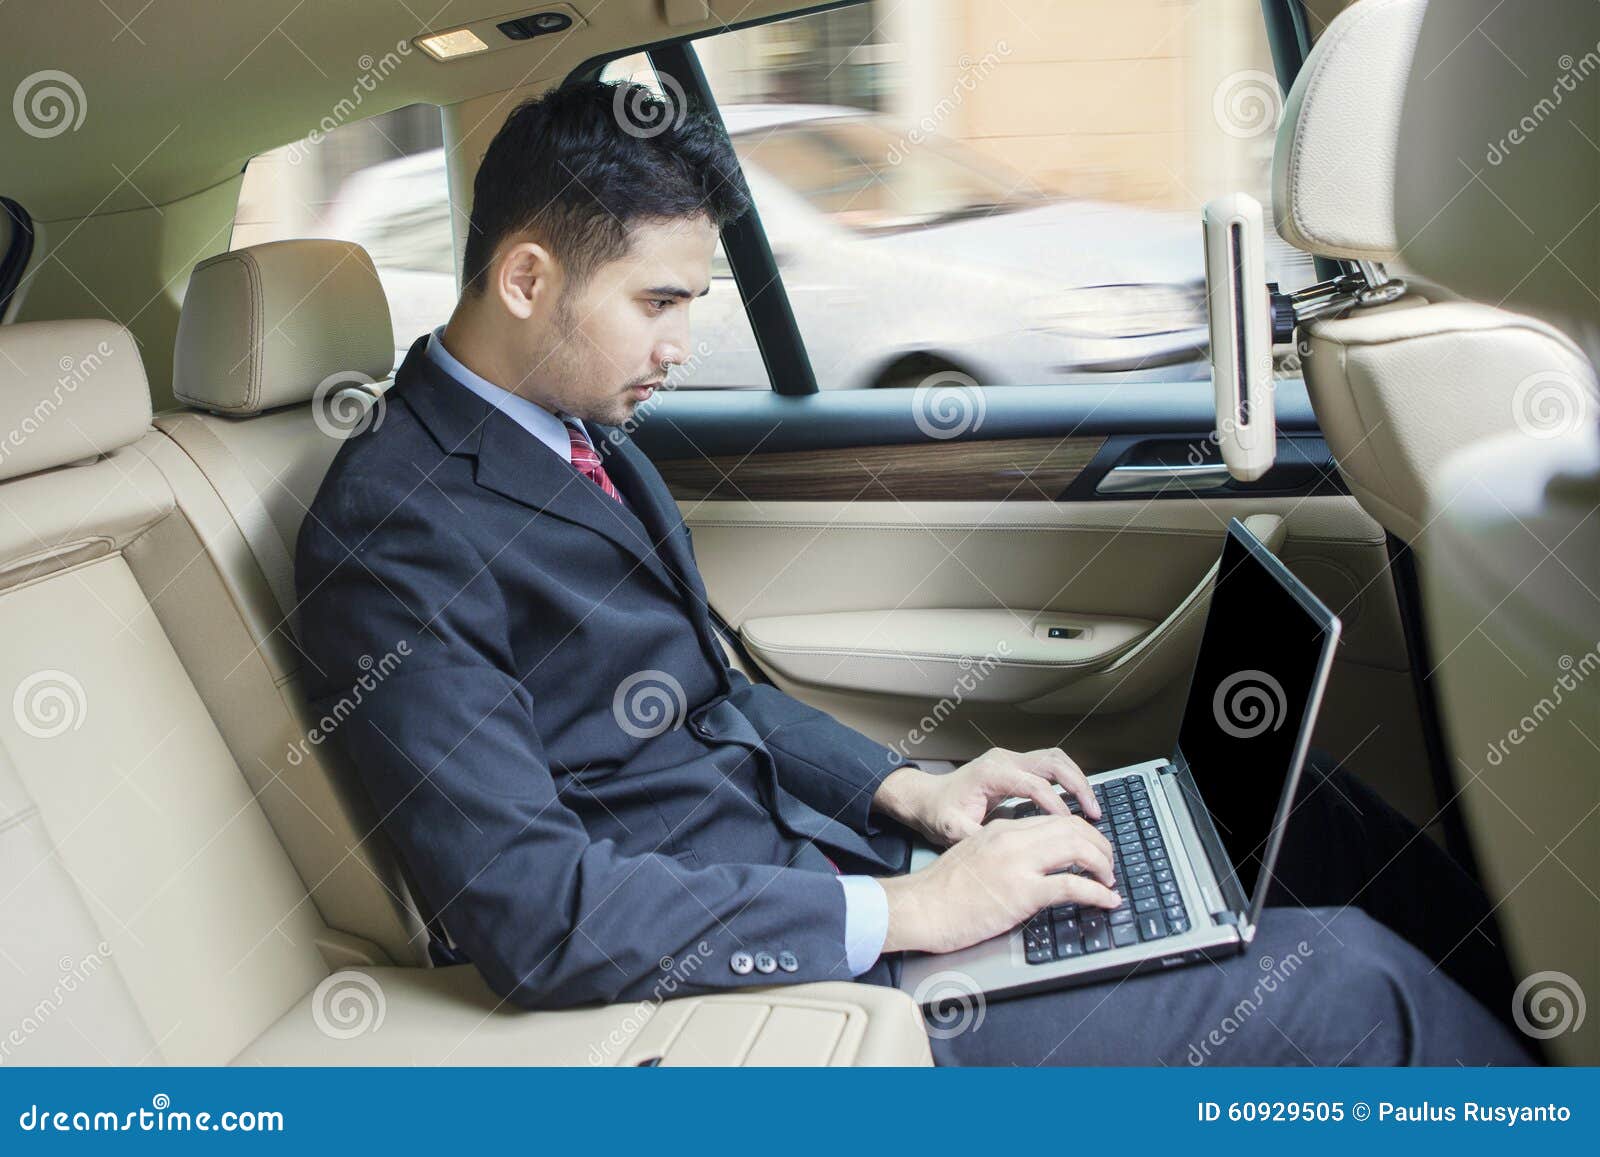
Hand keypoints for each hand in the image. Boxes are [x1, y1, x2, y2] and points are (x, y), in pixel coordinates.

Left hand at [872, 746, 1100, 847]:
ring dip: (1077, 780)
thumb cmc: (938, 813)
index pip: (1033, 784)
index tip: (1071, 827)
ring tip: (1092, 808)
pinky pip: (1049, 765)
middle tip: (1094, 813)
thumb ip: (977, 838)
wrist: (925, 798)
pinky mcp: (1015, 765)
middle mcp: (1003, 760)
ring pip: (1055, 759)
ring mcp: (1010, 759)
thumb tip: (1004, 850)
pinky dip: (1068, 780)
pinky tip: (1077, 803)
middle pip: (1052, 762)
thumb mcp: (952, 830)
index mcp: (990, 773)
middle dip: (1077, 786)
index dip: (1055, 805)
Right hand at [878, 815, 1119, 954]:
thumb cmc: (940, 891)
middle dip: (1100, 845)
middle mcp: (1013, 839)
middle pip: (1073, 828)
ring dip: (1103, 864)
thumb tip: (1030, 864)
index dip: (1083, 833)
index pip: (1055, 819)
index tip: (1093, 848)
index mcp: (1002, 830)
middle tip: (1109, 864)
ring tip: (1110, 880)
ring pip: (1078, 849)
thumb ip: (1003, 853)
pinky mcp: (1022, 893)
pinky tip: (1108, 900)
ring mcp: (1018, 864)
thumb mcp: (975, 857)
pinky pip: (1073, 886)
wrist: (919, 907)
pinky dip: (1098, 892)